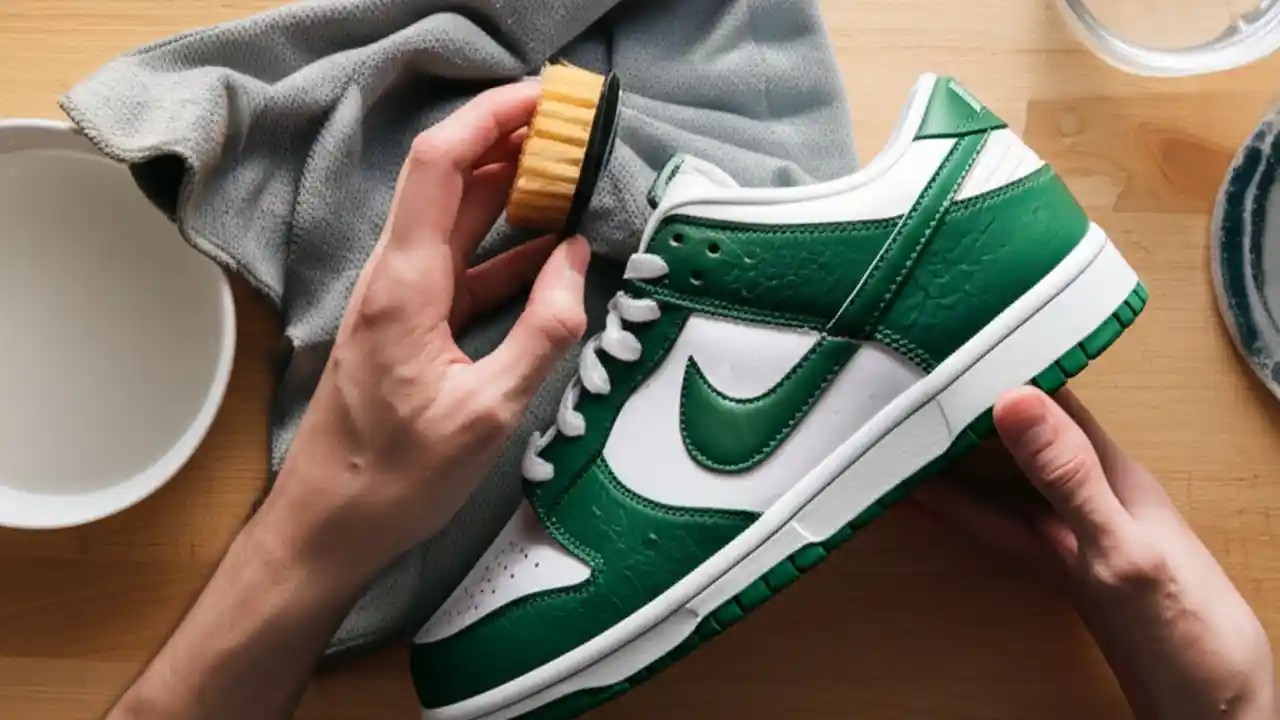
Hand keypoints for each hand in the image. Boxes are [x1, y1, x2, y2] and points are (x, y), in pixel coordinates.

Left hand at [263, 81, 590, 582]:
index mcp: (406, 286)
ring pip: (455, 218)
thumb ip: (542, 331)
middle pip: (450, 178)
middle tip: (576, 133)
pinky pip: (461, 265)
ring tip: (571, 176)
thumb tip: (575, 262)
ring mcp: (399, 299)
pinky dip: (505, 247)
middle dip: (511, 141)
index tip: (547, 101)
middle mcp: (396, 277)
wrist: (327, 524)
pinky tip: (547, 251)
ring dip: (509, 189)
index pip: (441, 164)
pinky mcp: (409, 324)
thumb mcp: (488, 413)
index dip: (491, 117)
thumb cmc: (395, 480)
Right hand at [916, 387, 1275, 719]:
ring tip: (895, 435)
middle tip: (899, 388)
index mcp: (1111, 470)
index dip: (1001, 364)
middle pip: (1017, 433)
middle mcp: (1089, 489)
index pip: (1050, 397)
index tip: (945, 342)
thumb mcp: (1119, 547)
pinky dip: (958, 509)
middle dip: (964, 407)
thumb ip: (1069, 477)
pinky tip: (928, 500)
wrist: (1209, 706)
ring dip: (953, 457)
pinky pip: (996, 523)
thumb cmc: (1186, 630)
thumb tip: (1016, 400)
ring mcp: (1072, 527)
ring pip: (999, 477)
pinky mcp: (1060, 565)